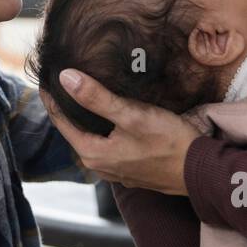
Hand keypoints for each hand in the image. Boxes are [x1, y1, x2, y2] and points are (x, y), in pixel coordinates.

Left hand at [41, 69, 199, 195]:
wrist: (200, 171)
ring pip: (92, 136)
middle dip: (68, 105)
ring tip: (83, 92)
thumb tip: (64, 78)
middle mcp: (99, 165)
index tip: (45, 75)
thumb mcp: (131, 114)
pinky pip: (108, 143)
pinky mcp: (130, 167)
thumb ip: (96, 98)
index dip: (52, 96)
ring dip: (87, 116)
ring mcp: (115, 169)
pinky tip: (110, 113)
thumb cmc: (168, 142)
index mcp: (92, 153)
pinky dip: (103, 127)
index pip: (61, 120)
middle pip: (75, 129)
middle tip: (63, 79)